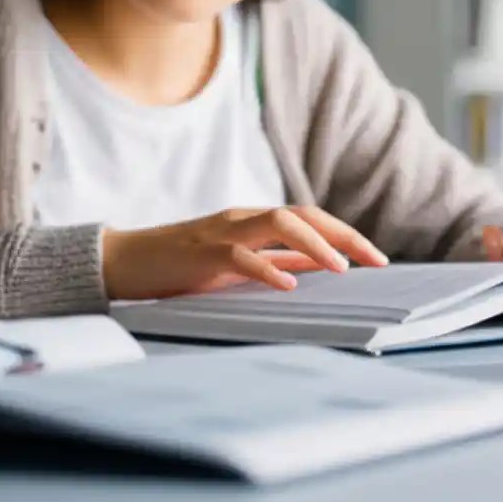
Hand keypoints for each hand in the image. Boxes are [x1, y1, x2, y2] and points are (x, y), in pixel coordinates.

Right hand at [101, 207, 389, 299]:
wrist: (124, 262)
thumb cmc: (183, 265)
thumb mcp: (240, 261)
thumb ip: (280, 259)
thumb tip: (325, 264)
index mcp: (255, 222)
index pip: (312, 219)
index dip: (347, 235)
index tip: (378, 258)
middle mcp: (244, 219)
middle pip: (304, 215)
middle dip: (344, 235)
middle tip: (375, 260)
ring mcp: (222, 233)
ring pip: (277, 224)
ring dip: (314, 245)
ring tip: (341, 268)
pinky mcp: (201, 254)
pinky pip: (239, 256)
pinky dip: (267, 269)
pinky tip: (288, 286)